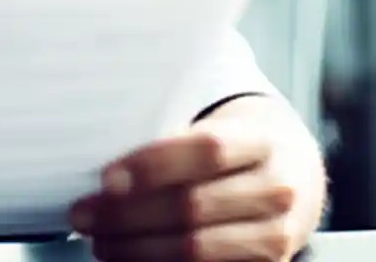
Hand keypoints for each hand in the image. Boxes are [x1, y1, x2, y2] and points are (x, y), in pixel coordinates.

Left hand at [68, 106, 314, 260]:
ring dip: (136, 248)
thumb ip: (171, 139)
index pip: (205, 151)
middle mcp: (276, 189)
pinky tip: (129, 260)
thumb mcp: (216, 127)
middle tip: (82, 215)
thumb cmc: (234, 147)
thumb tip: (101, 165)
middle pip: (191, 206)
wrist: (292, 174)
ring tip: (99, 242)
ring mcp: (277, 235)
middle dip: (126, 215)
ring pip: (195, 249)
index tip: (104, 179)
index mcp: (260, 140)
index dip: (152, 166)